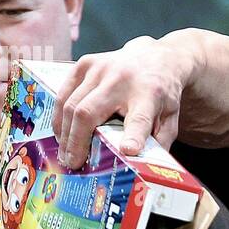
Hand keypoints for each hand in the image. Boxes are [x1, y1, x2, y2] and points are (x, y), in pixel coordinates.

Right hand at [52, 35, 189, 167]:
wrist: (155, 58)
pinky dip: (59, 117)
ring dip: (65, 133)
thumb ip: (159, 142)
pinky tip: (62, 133)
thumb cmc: (161, 95)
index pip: (139, 119)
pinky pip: (63, 93)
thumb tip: (144, 170)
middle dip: (76, 142)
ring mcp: (100, 68)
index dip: (132, 136)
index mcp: (149, 95)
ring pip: (70, 104)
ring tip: (66, 153)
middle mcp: (122, 79)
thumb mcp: (170, 119)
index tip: (127, 151)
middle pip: (88, 112)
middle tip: (73, 164)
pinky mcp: (85, 64)